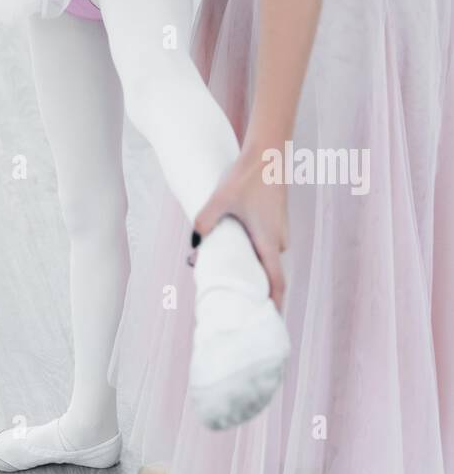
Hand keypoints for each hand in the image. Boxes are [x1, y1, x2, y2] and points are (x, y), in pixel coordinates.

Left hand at [192, 144, 289, 311]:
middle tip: (236, 299)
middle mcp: (278, 239)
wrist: (269, 151)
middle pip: (268, 272)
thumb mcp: (222, 198)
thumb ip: (206, 220)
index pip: (275, 283)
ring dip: (253, 266)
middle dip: (255, 286)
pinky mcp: (276, 218)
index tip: (269, 322)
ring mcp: (279, 228)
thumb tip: (194, 242)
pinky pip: (266, 242)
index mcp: (268, 241)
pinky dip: (254, 250)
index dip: (273, 304)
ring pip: (266, 255)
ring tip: (230, 272)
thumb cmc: (248, 176)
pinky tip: (236, 244)